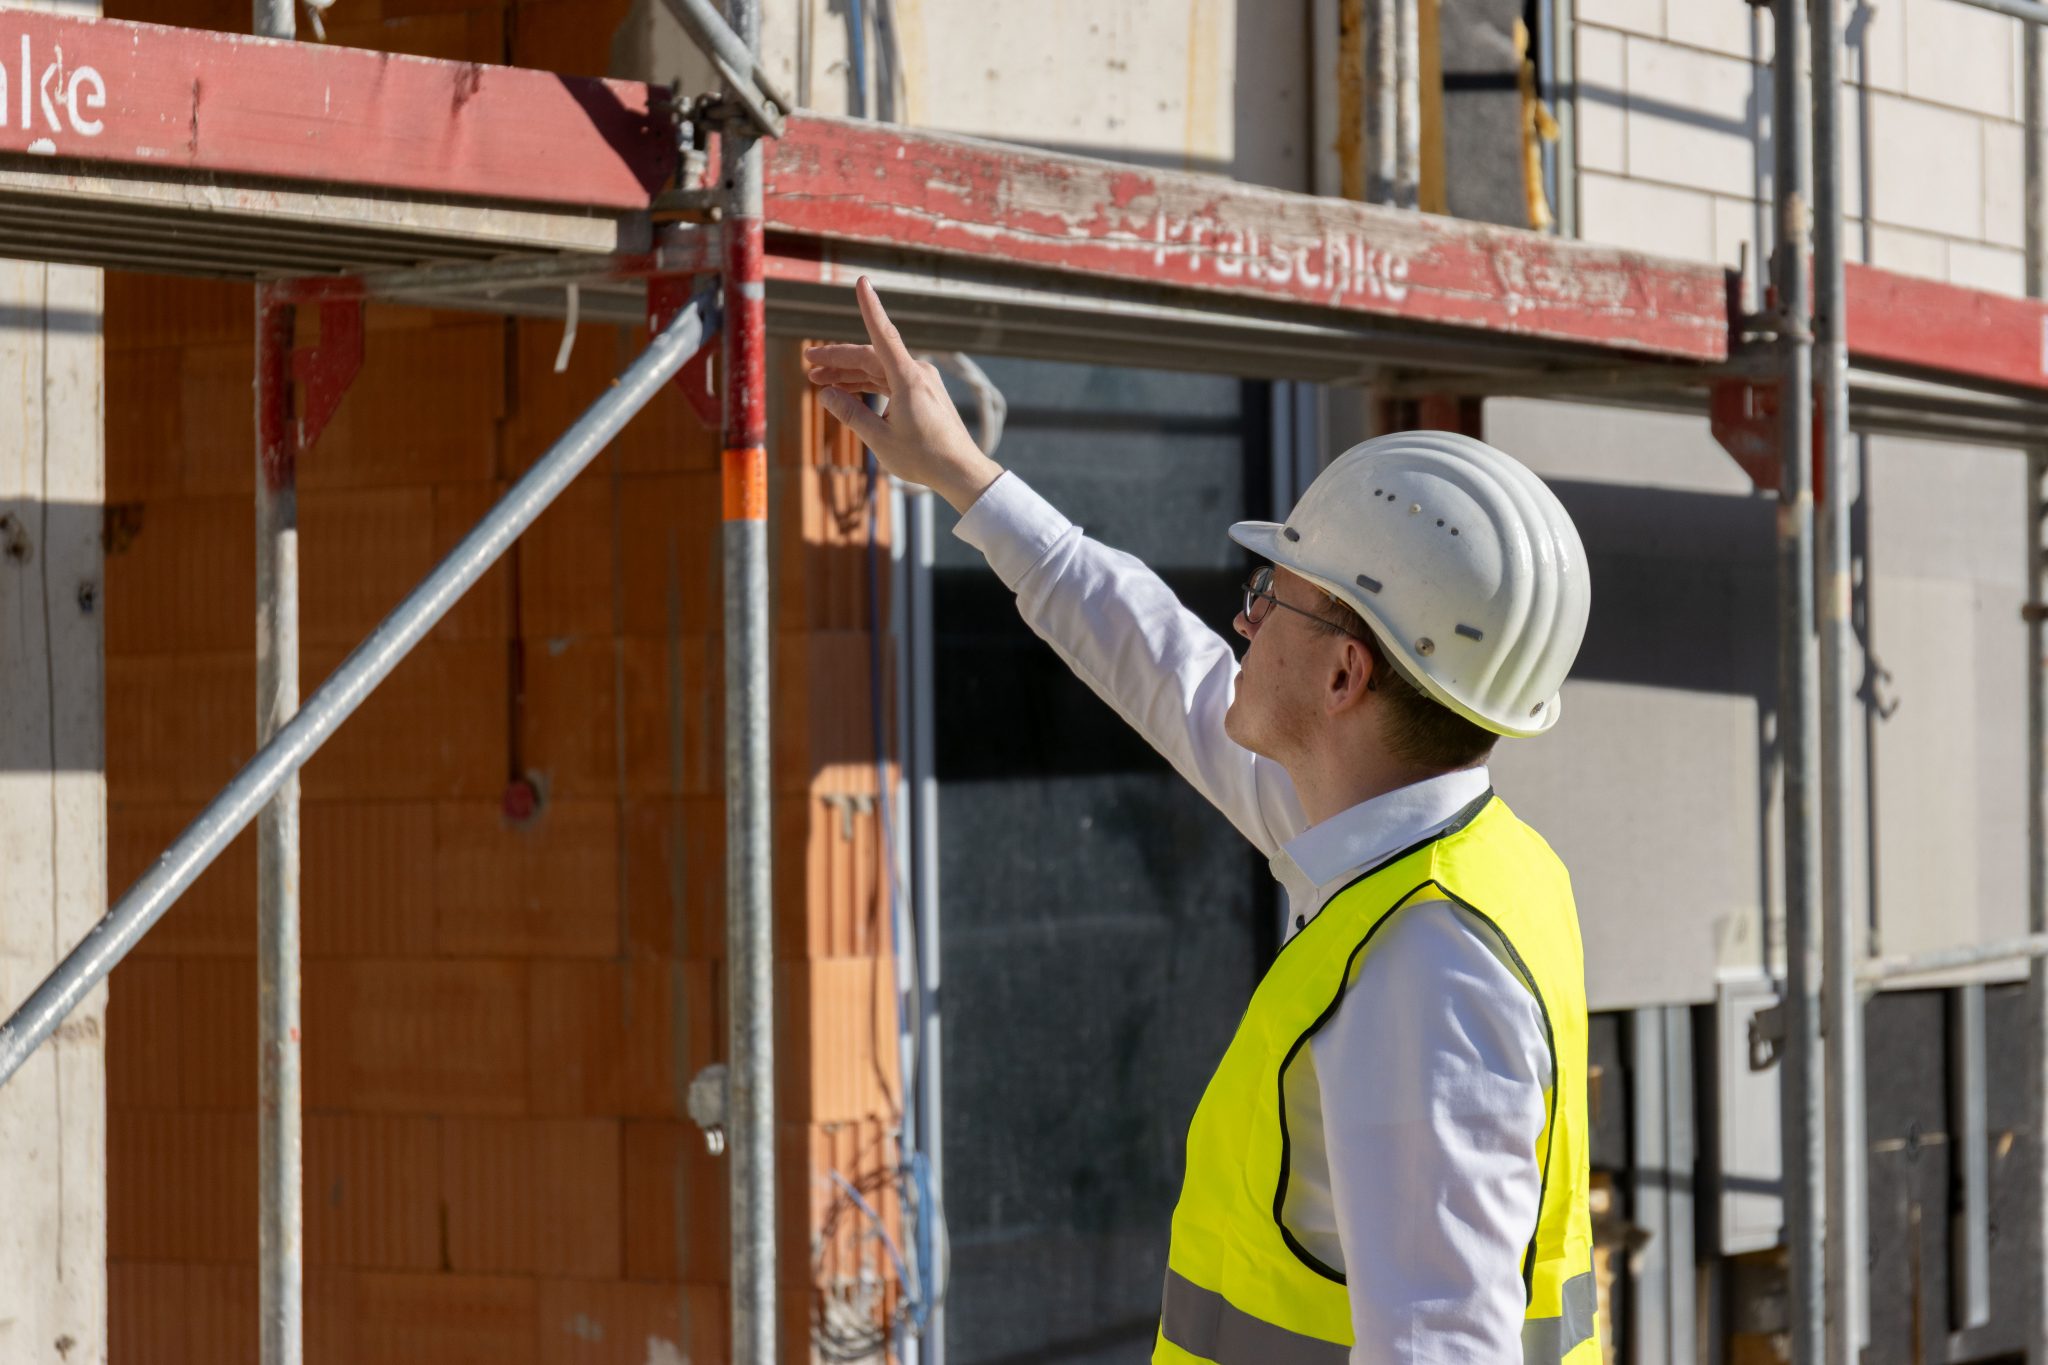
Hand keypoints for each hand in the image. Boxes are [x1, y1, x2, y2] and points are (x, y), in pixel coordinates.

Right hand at [803, 278, 1004, 513]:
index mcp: (908, 379)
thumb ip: (850, 413)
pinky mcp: (923, 393)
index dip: (870, 307)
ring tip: (819, 381)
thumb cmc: (923, 457)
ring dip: (849, 374)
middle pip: (870, 356)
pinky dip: (866, 385)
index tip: (862, 283)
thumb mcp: (879, 439)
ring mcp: (921, 382)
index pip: (883, 335)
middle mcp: (917, 373)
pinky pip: (889, 381)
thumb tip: (825, 393)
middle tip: (808, 363)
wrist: (961, 471)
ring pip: (878, 369)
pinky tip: (845, 392)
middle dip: (838, 359)